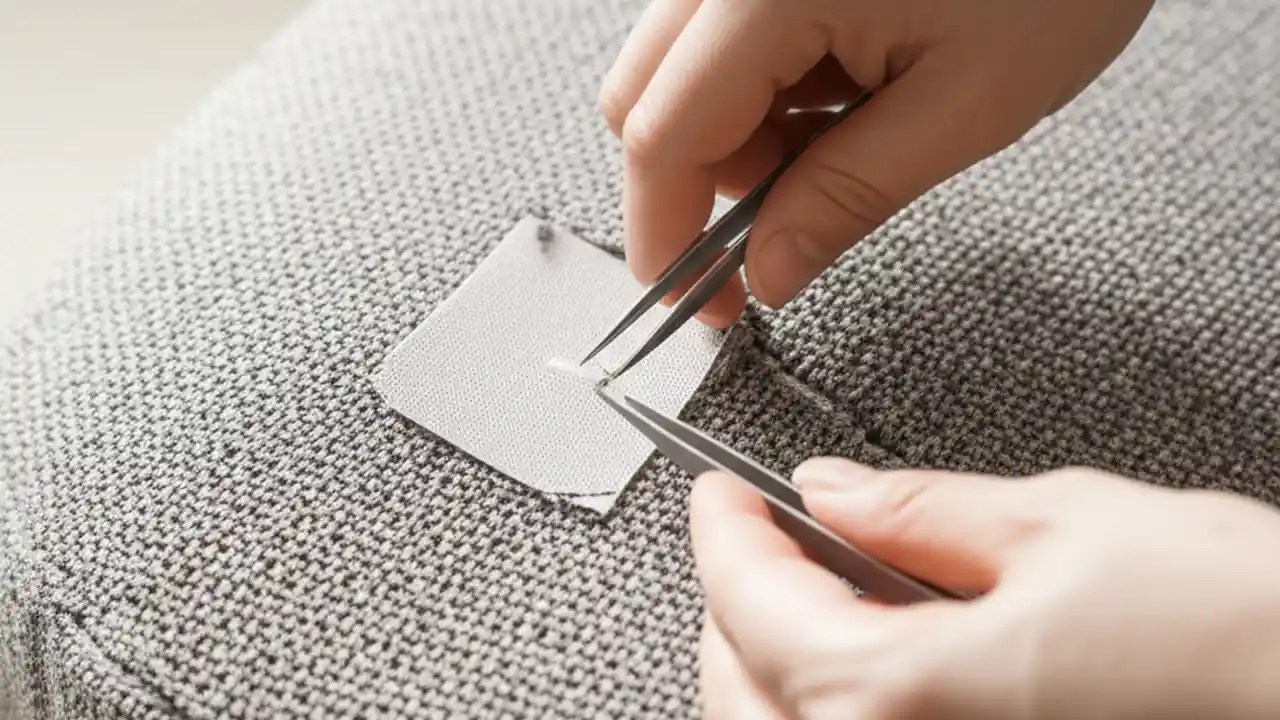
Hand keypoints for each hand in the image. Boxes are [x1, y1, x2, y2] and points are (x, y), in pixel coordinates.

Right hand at [600, 0, 1153, 325]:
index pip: (663, 134)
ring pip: (677, 72)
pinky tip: (838, 97)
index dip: (667, 235)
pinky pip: (723, 41)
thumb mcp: (967, 104)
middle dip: (699, 185)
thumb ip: (849, 195)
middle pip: (642, 97)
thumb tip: (767, 272)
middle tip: (778, 229)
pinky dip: (762, 93)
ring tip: (838, 145)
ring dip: (734, 138)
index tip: (701, 307)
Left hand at [690, 460, 1279, 718]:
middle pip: (739, 685)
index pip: (749, 601)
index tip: (717, 494)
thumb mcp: (1060, 527)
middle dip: (732, 600)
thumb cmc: (1240, 635)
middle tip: (756, 535)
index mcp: (904, 696)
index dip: (722, 532)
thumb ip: (918, 512)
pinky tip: (873, 657)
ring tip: (808, 590)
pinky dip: (828, 704)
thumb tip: (831, 492)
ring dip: (769, 662)